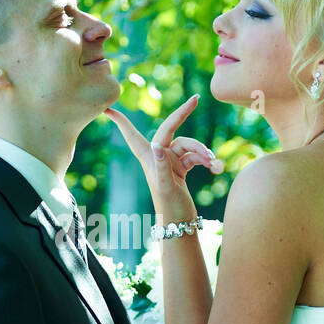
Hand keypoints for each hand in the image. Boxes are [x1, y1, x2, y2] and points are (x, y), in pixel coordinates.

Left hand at [104, 95, 223, 219]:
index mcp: (148, 158)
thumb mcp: (166, 187)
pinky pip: (195, 156)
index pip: (131, 134)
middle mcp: (157, 157)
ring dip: (202, 151)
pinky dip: (205, 160)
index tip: (108, 107)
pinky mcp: (182, 168)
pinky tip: (215, 167)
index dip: (120, 121)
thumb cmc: (170, 209)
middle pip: (170, 129)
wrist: (181, 225)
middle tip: (196, 98)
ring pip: (188, 145)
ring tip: (213, 163)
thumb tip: (157, 145)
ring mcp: (170, 162)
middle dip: (183, 114)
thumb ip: (162, 166)